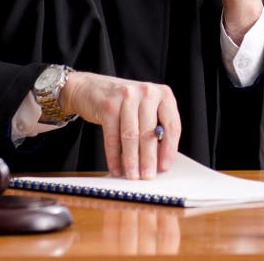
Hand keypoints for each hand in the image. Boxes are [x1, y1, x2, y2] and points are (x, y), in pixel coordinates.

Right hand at [59, 71, 180, 179]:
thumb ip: (156, 128)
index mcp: (163, 94)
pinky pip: (112, 136)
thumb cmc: (125, 103)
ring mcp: (127, 96)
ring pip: (131, 136)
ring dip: (131, 160)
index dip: (169, 149)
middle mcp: (147, 92)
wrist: (92, 87)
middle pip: (149, 132)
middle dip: (148, 159)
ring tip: (132, 175)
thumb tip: (159, 161)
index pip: (171, 125)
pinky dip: (114, 156)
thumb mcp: (146, 109)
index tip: (165, 167)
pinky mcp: (108, 105)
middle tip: (148, 176)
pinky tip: (116, 168)